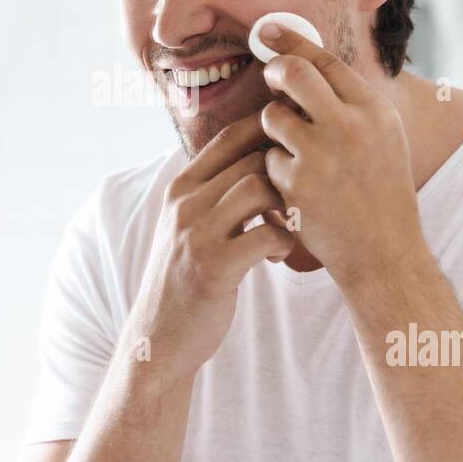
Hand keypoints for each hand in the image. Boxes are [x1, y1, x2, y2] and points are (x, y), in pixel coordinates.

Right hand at [129, 113, 294, 382]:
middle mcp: (185, 204)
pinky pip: (268, 236)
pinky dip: (285, 243)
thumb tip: (257, 160)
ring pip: (259, 188)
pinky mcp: (214, 267)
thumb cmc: (185, 277)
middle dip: (288, 171)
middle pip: (251, 158)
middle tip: (304, 194)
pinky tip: (277, 257)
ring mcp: (197, 234)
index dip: (267, 125)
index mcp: (181, 187)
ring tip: (288, 226)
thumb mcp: (188, 225)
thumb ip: (213, 193)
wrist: (158, 335)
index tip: (299, 134)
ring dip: (287, 205)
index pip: (229, 135)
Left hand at [257, 22, 423, 288]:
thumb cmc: (382, 191)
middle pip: (292, 73)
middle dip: (274, 71)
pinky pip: (269, 159)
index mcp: (374, 111)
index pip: (325, 60)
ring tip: (297, 151)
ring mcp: (321, 156)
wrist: (384, 252)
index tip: (269, 31)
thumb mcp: (384, 137)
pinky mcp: (296, 185)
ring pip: (272, 116)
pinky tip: (298, 187)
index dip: (292, 41)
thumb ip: (352, 102)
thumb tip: (309, 62)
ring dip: (277, 129)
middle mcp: (349, 126)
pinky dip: (277, 170)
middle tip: (270, 77)